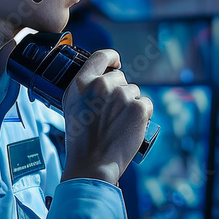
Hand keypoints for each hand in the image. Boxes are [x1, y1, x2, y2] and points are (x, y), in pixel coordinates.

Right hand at [60, 49, 152, 184]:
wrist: (93, 163)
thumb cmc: (81, 139)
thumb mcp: (72, 106)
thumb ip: (84, 87)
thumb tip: (101, 76)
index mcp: (82, 83)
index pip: (102, 56)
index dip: (112, 59)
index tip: (116, 65)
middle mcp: (102, 85)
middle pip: (120, 76)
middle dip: (119, 91)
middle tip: (111, 113)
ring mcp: (122, 95)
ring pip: (134, 91)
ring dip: (130, 104)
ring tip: (118, 123)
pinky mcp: (139, 107)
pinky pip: (146, 103)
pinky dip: (142, 114)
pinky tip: (131, 126)